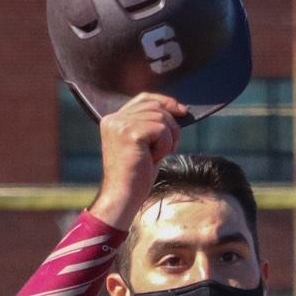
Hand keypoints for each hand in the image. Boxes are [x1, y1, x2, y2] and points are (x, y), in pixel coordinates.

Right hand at [86, 93, 186, 229]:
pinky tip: (152, 159)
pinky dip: (164, 145)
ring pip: (161, 117)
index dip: (165, 102)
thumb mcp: (146, 144)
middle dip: (171, 125)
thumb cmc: (136, 175)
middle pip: (155, 106)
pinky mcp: (129, 132)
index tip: (181, 111)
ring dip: (167, 139)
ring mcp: (120, 124)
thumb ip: (154, 125)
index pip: (144, 98)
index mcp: (113, 120)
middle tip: (169, 147)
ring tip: (156, 156)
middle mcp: (113, 119)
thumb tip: (179, 109)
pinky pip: (161, 130)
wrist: (123, 196)